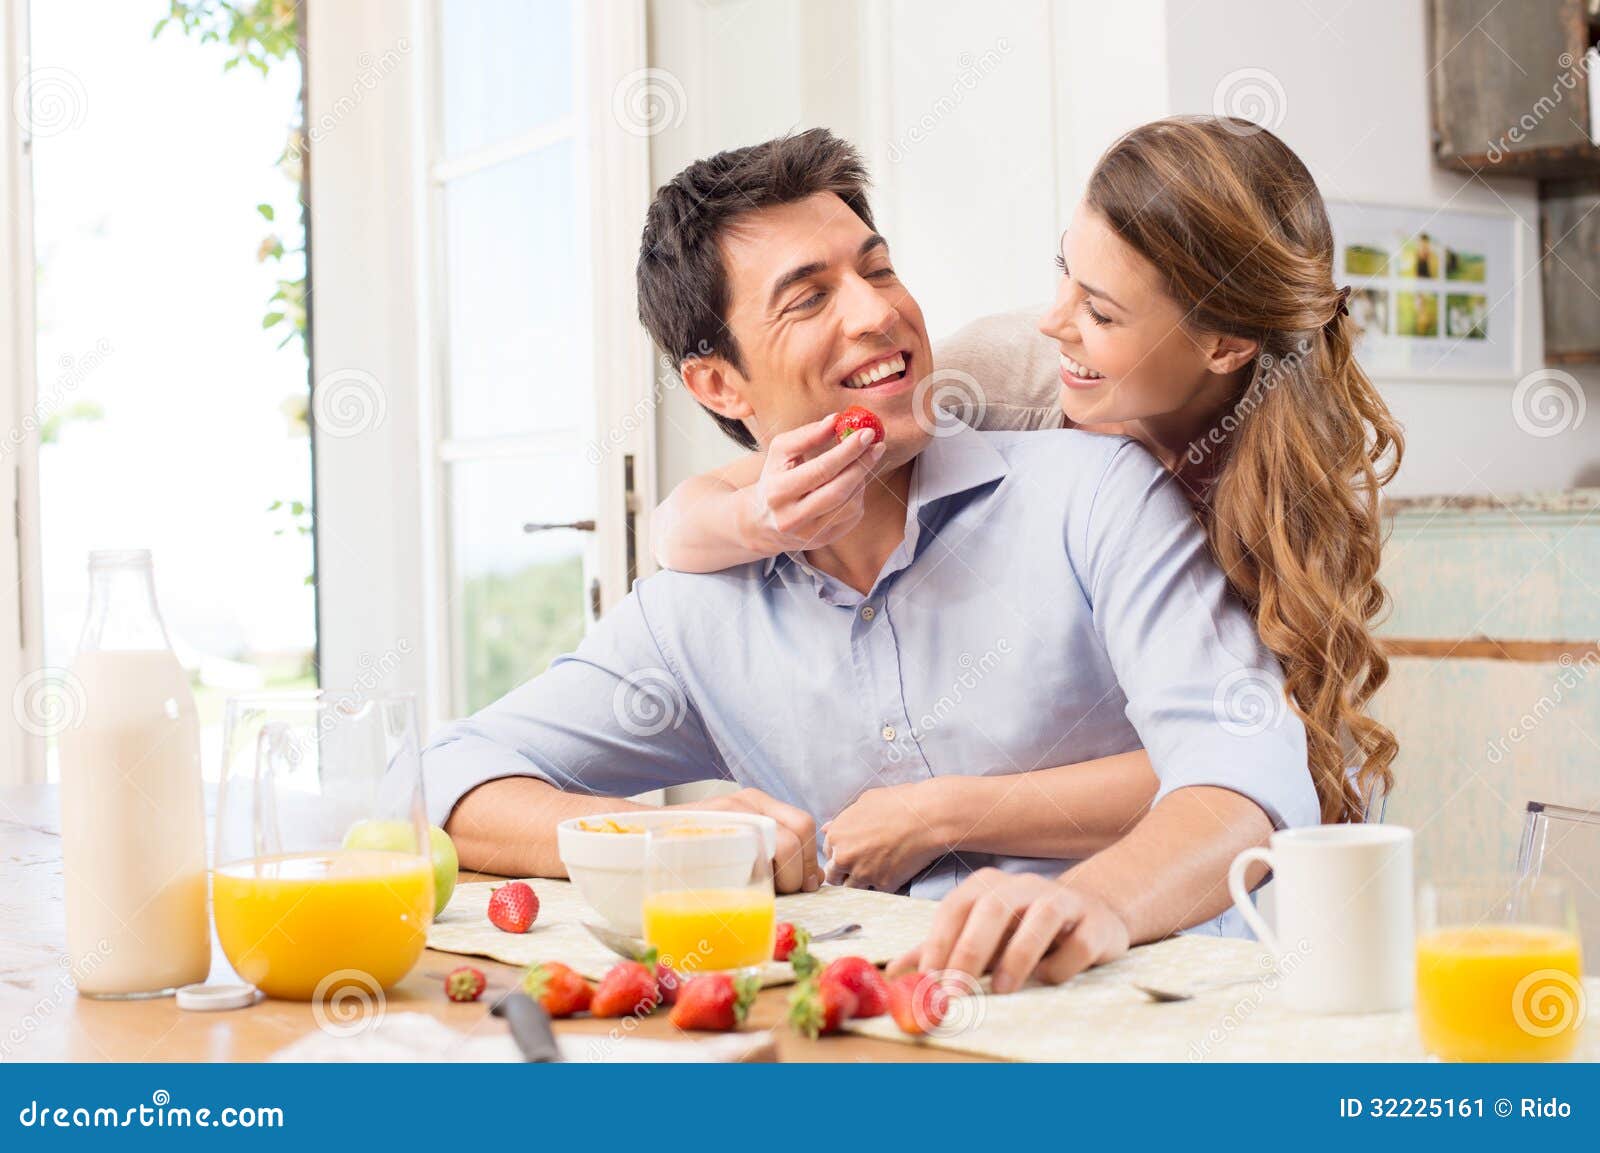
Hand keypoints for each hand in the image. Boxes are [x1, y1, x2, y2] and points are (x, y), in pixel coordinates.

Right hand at [694, 787, 820, 894]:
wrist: (647, 830)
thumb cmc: (698, 843)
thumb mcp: (738, 837)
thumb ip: (775, 851)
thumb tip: (815, 877)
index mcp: (758, 802)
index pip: (804, 824)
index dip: (811, 859)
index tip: (806, 884)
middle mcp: (748, 802)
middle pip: (799, 832)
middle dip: (801, 870)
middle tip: (790, 891)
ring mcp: (731, 813)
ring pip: (783, 843)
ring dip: (786, 876)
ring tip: (768, 890)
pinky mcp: (714, 829)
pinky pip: (752, 855)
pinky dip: (759, 877)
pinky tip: (747, 887)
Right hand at [741, 413, 885, 553]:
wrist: (763, 521)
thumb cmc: (775, 478)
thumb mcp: (781, 452)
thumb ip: (807, 434)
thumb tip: (836, 420)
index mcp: (778, 491)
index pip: (821, 470)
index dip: (847, 451)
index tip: (867, 433)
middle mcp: (792, 517)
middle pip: (839, 490)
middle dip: (862, 465)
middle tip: (877, 446)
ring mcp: (810, 534)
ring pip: (849, 506)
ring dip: (860, 481)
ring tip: (859, 465)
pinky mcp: (824, 541)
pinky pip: (853, 517)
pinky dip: (858, 496)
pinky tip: (852, 484)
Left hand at [820, 781, 948, 891]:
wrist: (928, 816)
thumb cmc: (898, 803)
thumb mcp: (865, 802)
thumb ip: (842, 819)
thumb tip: (826, 828)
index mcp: (836, 836)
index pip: (828, 855)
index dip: (841, 853)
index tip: (854, 852)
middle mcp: (844, 857)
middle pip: (834, 877)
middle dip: (845, 873)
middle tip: (863, 865)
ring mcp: (863, 873)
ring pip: (853, 889)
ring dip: (862, 882)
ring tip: (877, 870)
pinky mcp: (884, 885)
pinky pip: (877, 891)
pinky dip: (884, 884)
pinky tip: (894, 871)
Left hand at [888, 869, 1129, 993]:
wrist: (1090, 915)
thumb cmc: (1023, 929)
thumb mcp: (979, 937)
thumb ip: (939, 951)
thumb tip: (894, 971)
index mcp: (988, 886)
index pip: (955, 907)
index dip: (939, 942)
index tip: (928, 981)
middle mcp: (1023, 885)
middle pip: (993, 907)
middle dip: (971, 950)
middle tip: (958, 990)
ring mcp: (1062, 900)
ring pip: (1041, 917)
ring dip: (1018, 955)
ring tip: (1002, 989)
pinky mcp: (1094, 922)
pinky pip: (1078, 942)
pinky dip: (1061, 964)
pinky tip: (1049, 978)